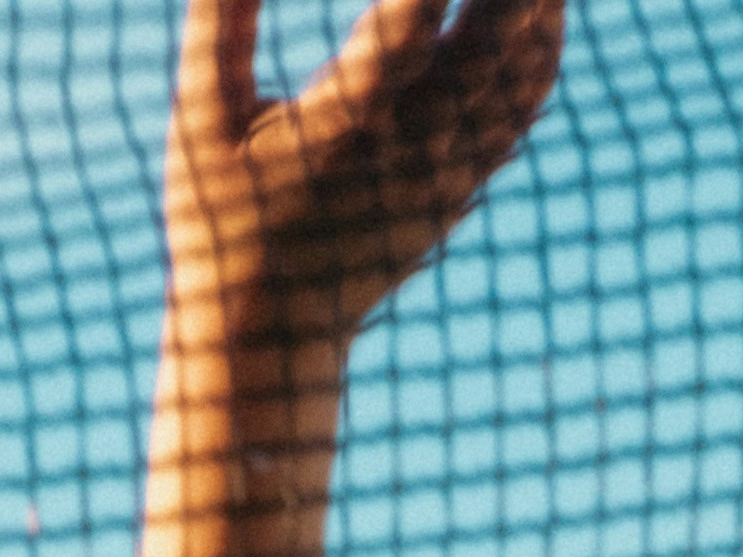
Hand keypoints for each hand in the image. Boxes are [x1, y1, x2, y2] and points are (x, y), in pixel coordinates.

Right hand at [165, 0, 561, 355]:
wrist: (267, 336)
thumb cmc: (221, 218)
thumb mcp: (202, 119)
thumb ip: (220, 19)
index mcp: (345, 126)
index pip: (413, 20)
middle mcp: (411, 149)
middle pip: (495, 32)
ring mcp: (447, 172)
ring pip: (521, 65)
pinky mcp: (464, 186)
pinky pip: (523, 103)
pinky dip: (539, 44)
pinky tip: (535, 4)